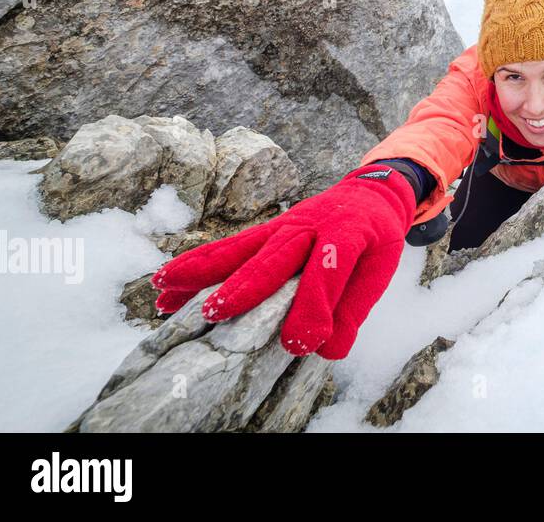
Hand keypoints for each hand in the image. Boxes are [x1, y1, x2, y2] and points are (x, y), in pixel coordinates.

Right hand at [151, 164, 417, 358]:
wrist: (370, 195)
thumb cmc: (374, 240)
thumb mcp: (379, 271)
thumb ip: (354, 309)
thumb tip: (327, 349)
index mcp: (348, 232)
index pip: (330, 267)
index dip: (316, 304)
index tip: (301, 343)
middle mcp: (308, 225)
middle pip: (275, 255)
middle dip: (245, 284)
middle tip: (215, 312)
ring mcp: (281, 227)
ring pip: (238, 248)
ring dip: (200, 269)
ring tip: (164, 290)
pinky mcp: (264, 232)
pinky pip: (227, 249)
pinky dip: (195, 266)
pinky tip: (165, 286)